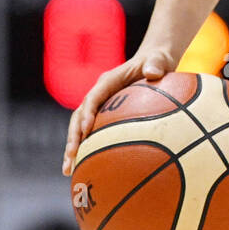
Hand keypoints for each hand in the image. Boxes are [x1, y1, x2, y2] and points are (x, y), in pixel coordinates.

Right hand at [63, 47, 174, 175]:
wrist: (153, 62)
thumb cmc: (157, 62)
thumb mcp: (159, 59)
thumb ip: (156, 64)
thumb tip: (153, 72)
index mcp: (108, 81)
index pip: (93, 98)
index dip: (87, 114)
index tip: (85, 132)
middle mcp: (99, 94)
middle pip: (79, 117)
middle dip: (73, 138)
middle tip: (71, 158)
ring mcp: (100, 106)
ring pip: (80, 128)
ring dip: (74, 148)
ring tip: (69, 170)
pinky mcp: (104, 116)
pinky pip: (93, 134)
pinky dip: (89, 150)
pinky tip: (87, 169)